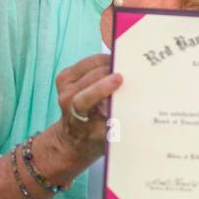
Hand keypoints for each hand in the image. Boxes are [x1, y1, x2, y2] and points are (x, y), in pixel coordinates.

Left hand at [53, 53, 121, 167]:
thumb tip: (135, 107)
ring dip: (108, 63)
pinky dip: (102, 61)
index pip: (84, 99)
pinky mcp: (65, 75)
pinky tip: (112, 66)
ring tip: (124, 65)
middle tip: (131, 68)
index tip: (119, 79)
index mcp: (75, 115)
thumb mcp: (107, 136)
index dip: (101, 88)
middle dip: (112, 70)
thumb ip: (116, 121)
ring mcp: (63, 84)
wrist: (72, 136)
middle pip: (91, 76)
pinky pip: (88, 61)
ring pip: (91, 64)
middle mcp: (65, 98)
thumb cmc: (94, 136)